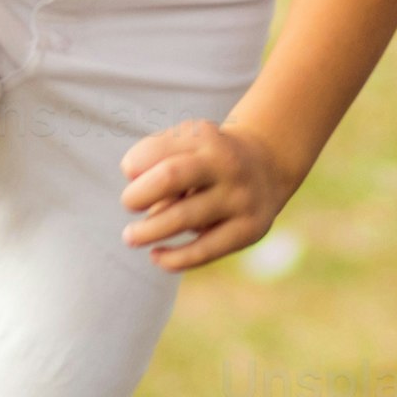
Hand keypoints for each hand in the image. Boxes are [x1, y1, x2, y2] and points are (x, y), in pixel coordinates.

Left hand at [120, 115, 298, 270]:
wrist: (267, 167)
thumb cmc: (209, 158)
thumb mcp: (187, 143)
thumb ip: (155, 155)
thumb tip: (131, 175)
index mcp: (206, 138)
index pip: (156, 150)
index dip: (134, 164)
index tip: (131, 173)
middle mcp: (226, 164)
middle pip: (169, 177)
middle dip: (137, 195)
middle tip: (129, 204)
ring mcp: (239, 198)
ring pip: (182, 218)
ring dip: (148, 230)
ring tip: (131, 236)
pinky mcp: (248, 230)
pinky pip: (203, 250)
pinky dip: (173, 258)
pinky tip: (157, 256)